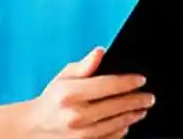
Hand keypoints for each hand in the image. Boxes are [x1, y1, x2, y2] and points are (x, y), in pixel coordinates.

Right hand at [19, 47, 154, 137]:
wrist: (33, 127)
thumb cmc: (52, 100)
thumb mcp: (64, 78)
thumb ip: (84, 66)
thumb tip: (100, 51)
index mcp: (70, 94)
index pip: (108, 85)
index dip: (128, 82)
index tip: (141, 80)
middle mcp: (75, 115)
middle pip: (116, 106)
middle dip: (137, 101)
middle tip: (149, 97)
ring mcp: (79, 134)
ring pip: (115, 124)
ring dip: (132, 116)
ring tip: (142, 110)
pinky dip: (120, 131)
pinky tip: (127, 123)